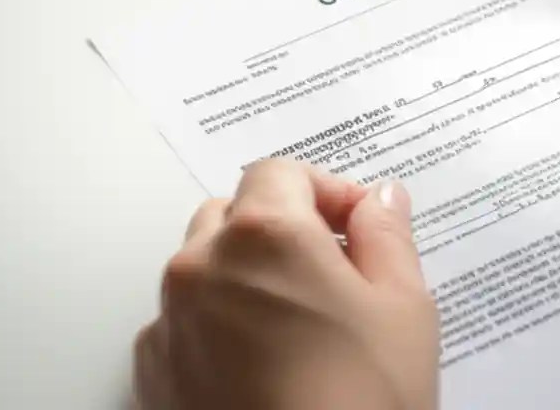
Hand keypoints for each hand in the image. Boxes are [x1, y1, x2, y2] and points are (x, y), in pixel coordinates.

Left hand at [133, 159, 439, 409]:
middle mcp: (203, 267)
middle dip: (282, 230)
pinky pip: (181, 323)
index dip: (327, 192)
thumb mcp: (405, 308)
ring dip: (245, 276)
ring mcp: (170, 322)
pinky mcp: (153, 374)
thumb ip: (388, 236)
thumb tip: (381, 200)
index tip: (359, 226)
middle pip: (235, 214)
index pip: (283, 173)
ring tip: (300, 325)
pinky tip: (264, 364)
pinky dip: (216, 326)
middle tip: (335, 273)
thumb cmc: (360, 405)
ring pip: (203, 268)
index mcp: (266, 234)